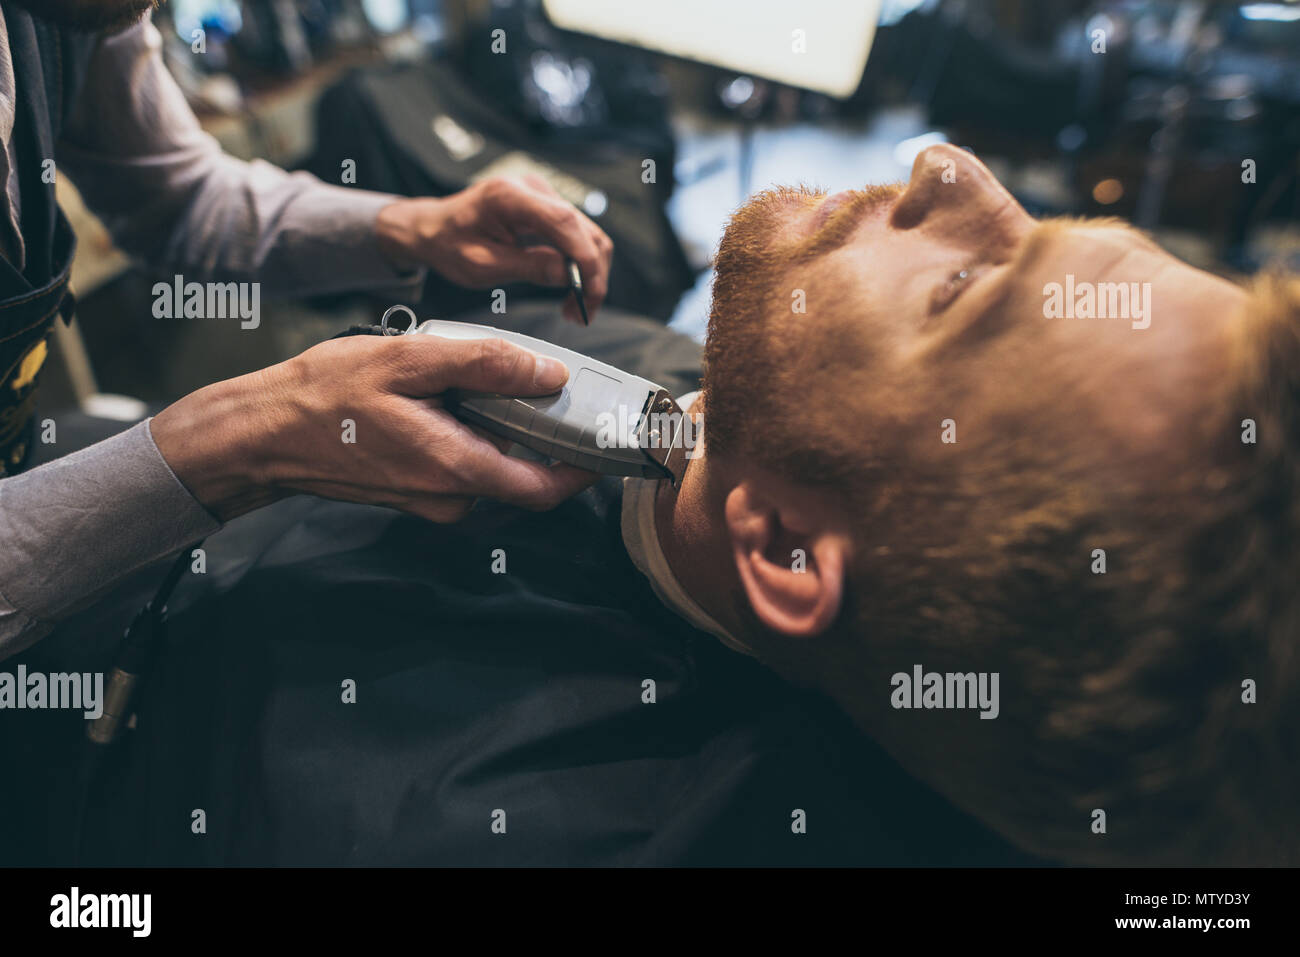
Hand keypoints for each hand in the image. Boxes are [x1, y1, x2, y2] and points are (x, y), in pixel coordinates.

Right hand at [152, 334, 598, 522]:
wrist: (261, 434)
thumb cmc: (325, 394)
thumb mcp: (408, 360)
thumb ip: (484, 365)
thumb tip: (549, 377)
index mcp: (457, 468)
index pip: (547, 487)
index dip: (587, 469)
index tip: (612, 440)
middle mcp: (450, 496)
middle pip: (526, 476)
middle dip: (550, 439)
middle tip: (560, 391)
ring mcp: (432, 498)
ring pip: (494, 467)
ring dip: (507, 432)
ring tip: (497, 381)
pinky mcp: (416, 490)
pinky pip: (465, 465)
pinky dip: (476, 435)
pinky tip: (456, 397)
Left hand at [375, 175, 612, 324]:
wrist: (433, 229)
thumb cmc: (448, 244)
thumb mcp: (482, 265)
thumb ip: (528, 267)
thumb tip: (570, 276)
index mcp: (509, 196)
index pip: (565, 222)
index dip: (585, 260)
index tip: (589, 294)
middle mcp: (532, 189)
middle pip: (585, 229)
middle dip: (592, 274)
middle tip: (581, 312)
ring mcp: (542, 196)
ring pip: (588, 234)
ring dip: (589, 272)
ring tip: (573, 306)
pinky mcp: (546, 208)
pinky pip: (577, 236)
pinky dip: (579, 264)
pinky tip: (568, 287)